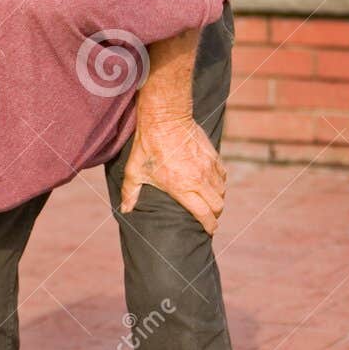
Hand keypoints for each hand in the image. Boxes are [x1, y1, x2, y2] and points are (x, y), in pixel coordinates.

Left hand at [120, 115, 226, 234]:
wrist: (165, 118)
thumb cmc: (148, 145)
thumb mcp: (134, 171)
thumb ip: (130, 193)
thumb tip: (125, 210)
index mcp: (182, 187)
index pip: (204, 213)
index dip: (209, 225)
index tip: (209, 230)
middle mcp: (199, 179)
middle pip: (217, 205)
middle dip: (215, 215)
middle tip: (210, 218)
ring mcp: (208, 167)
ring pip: (222, 191)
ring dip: (218, 199)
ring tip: (210, 202)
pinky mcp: (213, 155)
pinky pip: (223, 175)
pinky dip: (220, 183)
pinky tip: (212, 184)